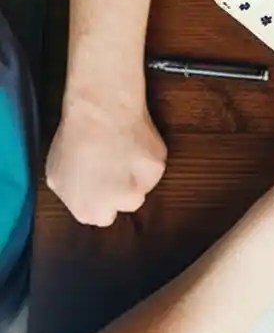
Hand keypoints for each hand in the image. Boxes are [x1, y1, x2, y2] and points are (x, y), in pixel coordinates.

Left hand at [46, 100, 166, 226]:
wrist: (102, 116)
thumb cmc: (74, 142)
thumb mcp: (56, 175)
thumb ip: (73, 194)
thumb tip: (83, 194)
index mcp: (90, 211)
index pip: (99, 217)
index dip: (97, 199)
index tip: (95, 183)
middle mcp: (119, 205)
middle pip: (125, 203)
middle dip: (120, 190)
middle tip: (110, 168)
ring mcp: (143, 187)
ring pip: (142, 187)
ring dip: (135, 175)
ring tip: (121, 152)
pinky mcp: (158, 168)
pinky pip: (152, 167)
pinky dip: (145, 158)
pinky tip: (132, 142)